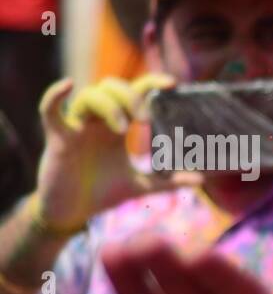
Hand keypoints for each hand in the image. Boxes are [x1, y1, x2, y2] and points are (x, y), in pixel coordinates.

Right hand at [34, 75, 199, 229]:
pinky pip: (50, 109)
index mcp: (120, 125)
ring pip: (90, 96)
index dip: (152, 82)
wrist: (74, 212)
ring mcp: (78, 126)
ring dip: (109, 106)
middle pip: (112, 87)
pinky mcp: (58, 137)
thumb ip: (170, 181)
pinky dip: (55, 95)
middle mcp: (99, 120)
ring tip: (123, 129)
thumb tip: (201, 179)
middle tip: (146, 119)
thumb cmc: (105, 192)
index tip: (173, 84)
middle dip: (131, 96)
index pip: (136, 92)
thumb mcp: (142, 185)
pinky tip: (68, 85)